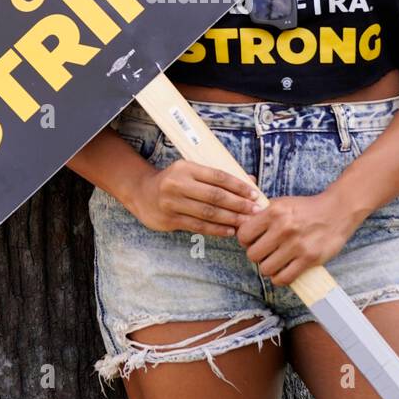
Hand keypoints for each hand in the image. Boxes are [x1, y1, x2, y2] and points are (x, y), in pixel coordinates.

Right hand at [130, 159, 263, 235]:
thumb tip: (250, 181)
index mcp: (186, 167)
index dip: (238, 186)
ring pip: (207, 213)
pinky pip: (198, 226)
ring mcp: (172, 203)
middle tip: (255, 211)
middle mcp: (178, 184)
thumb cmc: (175, 181)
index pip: (218, 176)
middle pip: (214, 196)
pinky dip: (216, 229)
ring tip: (246, 222)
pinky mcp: (169, 219)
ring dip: (230, 219)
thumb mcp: (192, 172)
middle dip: (238, 204)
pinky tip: (230, 231)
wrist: (142, 193)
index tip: (254, 194)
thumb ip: (218, 177)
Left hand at [235, 192, 356, 287]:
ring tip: (275, 261)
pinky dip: (280, 278)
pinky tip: (283, 270)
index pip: (243, 235)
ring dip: (268, 268)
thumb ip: (261, 215)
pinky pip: (283, 278)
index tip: (253, 241)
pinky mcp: (309, 258)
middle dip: (257, 255)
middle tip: (265, 252)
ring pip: (266, 269)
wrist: (337, 210)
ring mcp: (296, 245)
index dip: (245, 241)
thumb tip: (239, 228)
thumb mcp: (281, 203)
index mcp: (274, 212)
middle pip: (252, 255)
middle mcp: (284, 228)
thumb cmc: (306, 209)